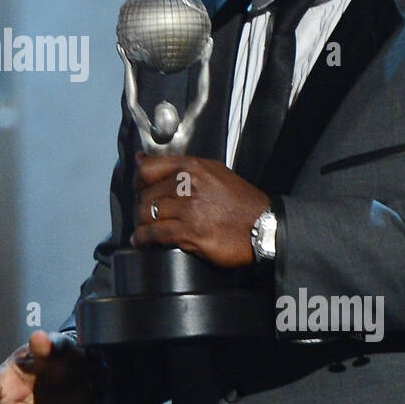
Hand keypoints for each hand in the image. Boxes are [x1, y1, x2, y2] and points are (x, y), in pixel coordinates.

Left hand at [130, 153, 269, 266]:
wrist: (265, 226)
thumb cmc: (241, 202)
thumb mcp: (214, 172)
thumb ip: (181, 167)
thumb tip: (144, 161)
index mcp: (193, 167)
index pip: (148, 169)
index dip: (138, 181)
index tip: (139, 189)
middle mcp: (188, 184)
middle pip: (145, 194)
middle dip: (141, 207)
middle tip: (144, 215)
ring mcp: (189, 209)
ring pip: (147, 214)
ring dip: (141, 224)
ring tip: (144, 229)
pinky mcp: (190, 232)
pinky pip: (154, 234)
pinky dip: (143, 239)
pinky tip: (142, 242)